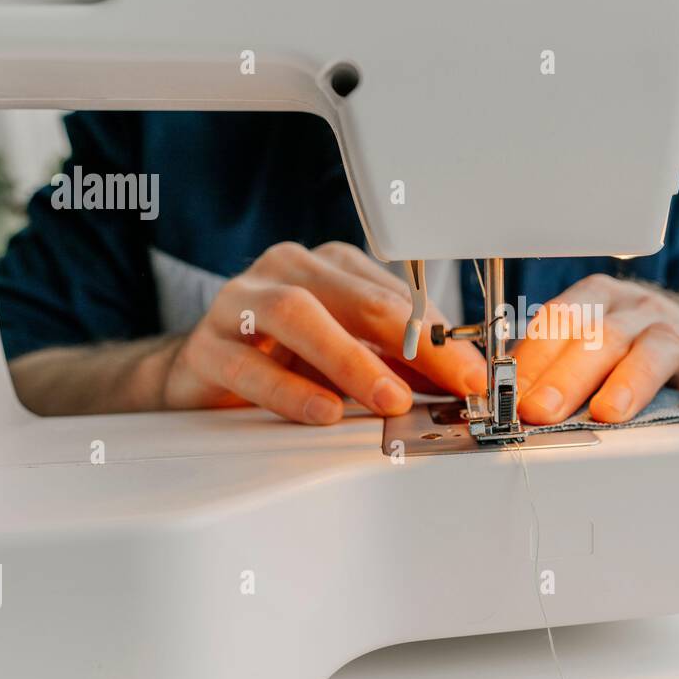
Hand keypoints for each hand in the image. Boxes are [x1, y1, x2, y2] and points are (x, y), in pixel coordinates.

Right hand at [161, 242, 487, 423]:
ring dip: (352, 361)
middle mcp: (287, 272)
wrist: (202, 376)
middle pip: (358, 300)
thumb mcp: (352, 356)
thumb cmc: (284, 359)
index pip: (397, 297)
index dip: (441, 338)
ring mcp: (241, 303)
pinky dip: (290, 390)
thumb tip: (461, 383)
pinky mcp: (206, 346)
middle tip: (451, 384)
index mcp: (331, 267)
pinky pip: (248, 365)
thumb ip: (401, 364)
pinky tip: (323, 411)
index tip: (476, 375)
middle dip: (413, 346)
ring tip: (390, 400)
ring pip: (298, 315)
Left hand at [514, 274, 678, 456]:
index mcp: (599, 301)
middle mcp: (639, 310)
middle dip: (566, 376)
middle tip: (541, 410)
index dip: (532, 359)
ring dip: (629, 381)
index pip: (560, 322)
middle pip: (600, 336)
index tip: (510, 394)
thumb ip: (541, 366)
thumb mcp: (585, 351)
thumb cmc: (632, 358)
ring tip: (608, 412)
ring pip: (653, 349)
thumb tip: (481, 384)